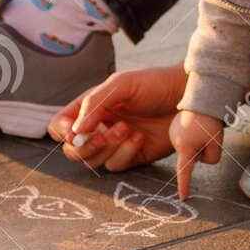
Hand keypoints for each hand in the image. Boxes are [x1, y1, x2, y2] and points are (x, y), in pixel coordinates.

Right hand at [47, 64, 186, 172]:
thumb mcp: (121, 85)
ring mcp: (115, 144)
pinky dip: (125, 154)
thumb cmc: (155, 84)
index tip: (76, 132)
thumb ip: (95, 104)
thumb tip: (75, 131)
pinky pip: (117, 165)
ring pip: (95, 162)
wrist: (188, 97)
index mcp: (90, 107)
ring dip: (109, 148)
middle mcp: (99, 127)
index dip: (63, 131)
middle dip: (86, 146)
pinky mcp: (133, 157)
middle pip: (73, 150)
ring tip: (128, 129)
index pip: (61, 125)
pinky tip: (140, 138)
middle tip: (105, 133)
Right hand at [171, 109, 224, 199]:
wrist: (203, 99)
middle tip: (208, 135)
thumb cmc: (210, 122)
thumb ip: (210, 159)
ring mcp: (172, 134)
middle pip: (193, 157)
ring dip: (197, 142)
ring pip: (190, 149)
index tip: (183, 197)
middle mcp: (175, 142)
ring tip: (201, 128)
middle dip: (202, 151)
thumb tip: (200, 159)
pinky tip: (195, 125)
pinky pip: (186, 140)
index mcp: (185, 147)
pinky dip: (192, 136)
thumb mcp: (216, 145)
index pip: (185, 172)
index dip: (184, 186)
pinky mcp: (173, 128)